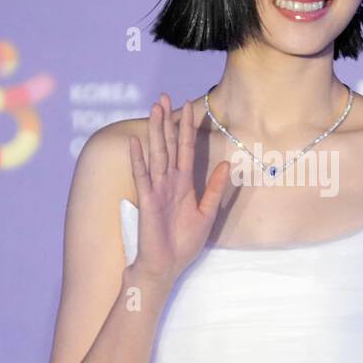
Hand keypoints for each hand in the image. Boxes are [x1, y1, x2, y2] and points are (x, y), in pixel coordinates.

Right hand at [127, 93, 230, 284]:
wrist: (166, 266)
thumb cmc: (184, 244)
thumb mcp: (207, 214)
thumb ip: (215, 189)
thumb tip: (227, 164)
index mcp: (184, 185)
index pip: (186, 150)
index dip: (187, 128)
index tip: (187, 107)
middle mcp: (169, 182)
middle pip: (169, 145)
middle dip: (167, 121)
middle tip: (164, 96)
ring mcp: (156, 190)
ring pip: (157, 154)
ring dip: (156, 131)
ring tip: (154, 108)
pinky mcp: (147, 201)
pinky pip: (143, 176)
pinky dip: (138, 159)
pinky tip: (135, 142)